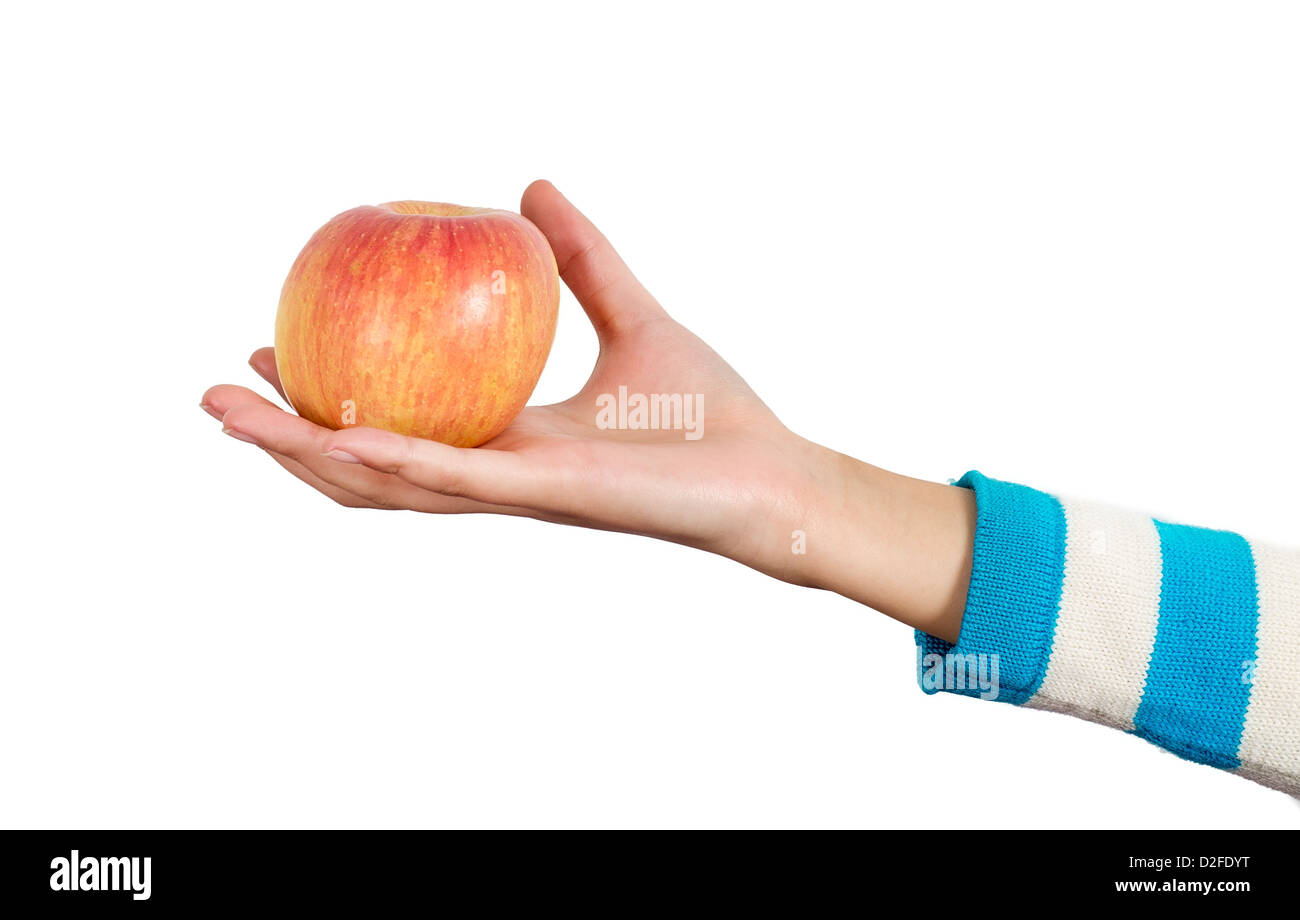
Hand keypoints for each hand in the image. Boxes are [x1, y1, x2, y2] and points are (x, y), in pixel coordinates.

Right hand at [201, 181, 973, 639]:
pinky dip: (396, 460)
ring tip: (237, 420)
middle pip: (367, 466)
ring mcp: (517, 494)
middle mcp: (497, 477)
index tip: (270, 354)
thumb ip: (581, 259)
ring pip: (389, 485)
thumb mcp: (633, 315)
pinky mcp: (550, 497)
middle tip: (215, 400)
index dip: (326, 401)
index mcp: (506, 443)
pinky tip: (340, 433)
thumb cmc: (711, 415)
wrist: (771, 479)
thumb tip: (528, 187)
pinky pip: (457, 481)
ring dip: (309, 456)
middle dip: (287, 441)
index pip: (396, 426)